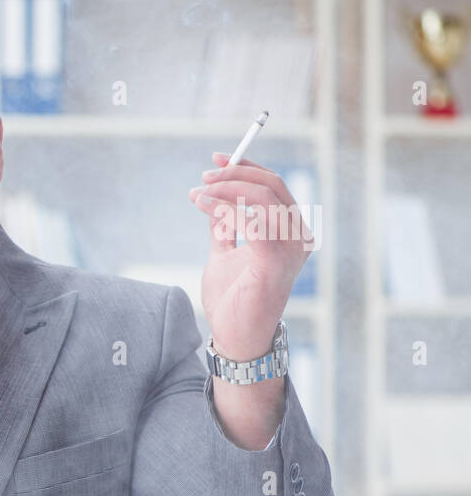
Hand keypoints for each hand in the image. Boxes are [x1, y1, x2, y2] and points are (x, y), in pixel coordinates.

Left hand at [188, 152, 312, 360]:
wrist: (235, 336)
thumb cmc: (234, 298)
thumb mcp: (224, 253)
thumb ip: (224, 226)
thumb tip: (212, 199)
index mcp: (288, 231)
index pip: (273, 186)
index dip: (246, 167)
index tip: (216, 159)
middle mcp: (297, 236)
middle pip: (271, 185)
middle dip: (235, 173)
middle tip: (204, 176)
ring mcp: (291, 249)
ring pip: (263, 199)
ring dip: (226, 190)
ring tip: (198, 194)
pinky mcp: (276, 262)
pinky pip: (256, 222)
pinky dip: (228, 209)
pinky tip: (205, 207)